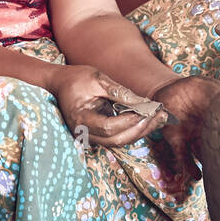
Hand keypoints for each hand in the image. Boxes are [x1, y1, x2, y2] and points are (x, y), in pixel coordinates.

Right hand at [49, 65, 172, 147]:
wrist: (59, 84)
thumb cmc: (76, 78)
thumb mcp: (96, 78)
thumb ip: (118, 91)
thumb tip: (142, 102)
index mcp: (80, 118)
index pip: (108, 127)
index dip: (129, 121)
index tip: (147, 110)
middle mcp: (83, 132)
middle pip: (116, 140)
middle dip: (140, 129)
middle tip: (160, 116)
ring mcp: (89, 136)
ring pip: (119, 142)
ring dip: (140, 132)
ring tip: (160, 118)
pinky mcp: (97, 134)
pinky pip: (117, 137)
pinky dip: (134, 130)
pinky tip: (149, 121)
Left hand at [150, 76, 219, 189]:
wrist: (169, 91)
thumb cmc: (194, 90)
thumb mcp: (209, 86)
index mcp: (218, 119)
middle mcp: (208, 132)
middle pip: (219, 146)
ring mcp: (194, 138)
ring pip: (204, 154)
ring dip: (210, 164)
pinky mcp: (177, 140)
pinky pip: (183, 155)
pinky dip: (189, 165)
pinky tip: (197, 175)